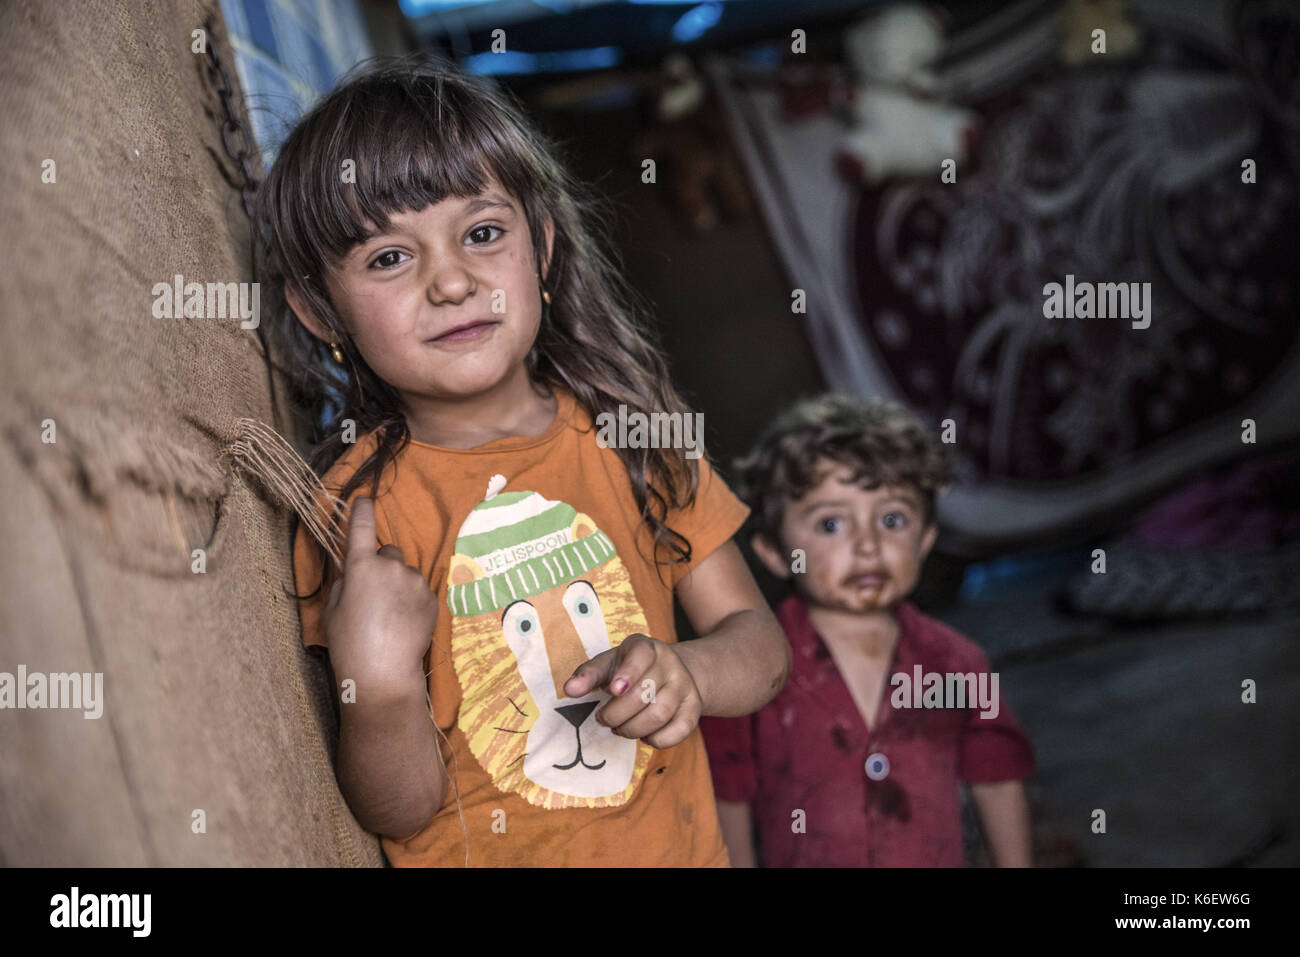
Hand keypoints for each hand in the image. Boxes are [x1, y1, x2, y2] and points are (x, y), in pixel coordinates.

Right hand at [324, 497, 436, 691]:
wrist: (383, 672)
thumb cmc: (349, 643)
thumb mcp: (333, 610)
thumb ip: (345, 582)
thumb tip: (355, 571)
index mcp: (361, 567)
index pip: (360, 529)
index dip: (361, 513)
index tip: (363, 499)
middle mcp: (391, 566)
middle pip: (387, 553)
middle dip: (381, 566)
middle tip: (373, 595)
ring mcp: (415, 581)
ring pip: (404, 573)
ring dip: (398, 584)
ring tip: (389, 616)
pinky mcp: (432, 597)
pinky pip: (419, 589)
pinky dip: (412, 599)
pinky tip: (403, 623)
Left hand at [563, 634, 702, 748]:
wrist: (671, 671)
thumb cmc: (630, 669)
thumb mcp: (609, 664)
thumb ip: (588, 674)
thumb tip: (570, 689)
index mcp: (646, 647)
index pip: (640, 656)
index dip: (627, 673)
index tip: (612, 690)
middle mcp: (670, 664)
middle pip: (644, 695)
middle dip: (616, 714)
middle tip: (603, 718)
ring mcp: (685, 686)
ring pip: (659, 716)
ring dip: (631, 729)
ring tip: (619, 728)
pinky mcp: (693, 708)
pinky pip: (677, 732)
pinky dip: (655, 740)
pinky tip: (643, 735)